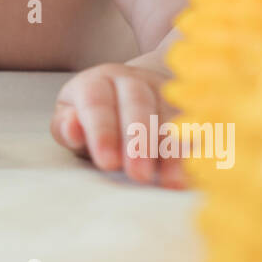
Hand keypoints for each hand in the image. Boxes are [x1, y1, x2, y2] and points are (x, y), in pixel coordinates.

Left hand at [50, 61, 186, 188]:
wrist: (132, 89)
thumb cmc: (93, 116)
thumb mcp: (72, 118)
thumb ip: (66, 127)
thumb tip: (71, 128)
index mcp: (98, 82)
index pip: (97, 101)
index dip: (102, 131)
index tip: (107, 162)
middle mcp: (131, 81)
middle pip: (137, 103)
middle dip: (139, 140)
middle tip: (139, 174)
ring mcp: (162, 90)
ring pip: (169, 114)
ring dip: (171, 149)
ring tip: (169, 181)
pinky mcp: (187, 106)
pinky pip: (195, 126)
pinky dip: (195, 149)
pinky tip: (194, 173)